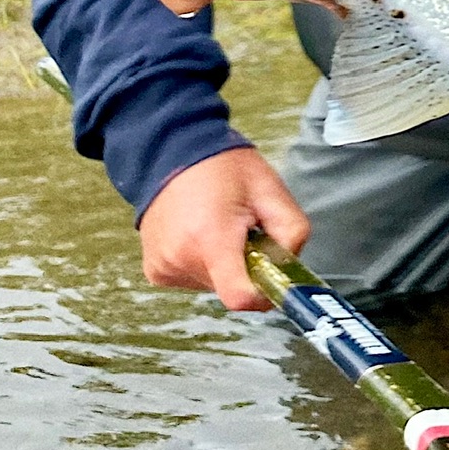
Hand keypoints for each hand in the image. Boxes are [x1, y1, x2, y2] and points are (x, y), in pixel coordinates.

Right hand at [138, 146, 308, 310]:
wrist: (172, 152)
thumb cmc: (224, 168)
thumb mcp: (272, 191)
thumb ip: (292, 233)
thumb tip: (290, 269)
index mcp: (211, 238)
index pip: (240, 297)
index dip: (264, 294)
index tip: (272, 274)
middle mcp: (181, 258)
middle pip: (230, 289)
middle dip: (246, 268)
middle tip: (245, 231)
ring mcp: (163, 267)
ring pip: (213, 285)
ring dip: (224, 265)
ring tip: (218, 226)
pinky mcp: (155, 271)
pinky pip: (192, 279)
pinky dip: (204, 263)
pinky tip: (200, 233)